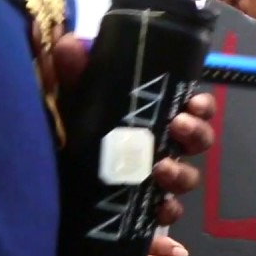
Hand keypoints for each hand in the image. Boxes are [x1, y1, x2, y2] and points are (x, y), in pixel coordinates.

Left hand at [52, 34, 215, 225]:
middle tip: (179, 127)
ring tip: (160, 169)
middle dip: (197, 132)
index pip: (194, 108)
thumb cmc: (74, 137)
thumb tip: (71, 43)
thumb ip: (75, 75)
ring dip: (182, 172)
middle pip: (200, 140)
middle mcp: (165, 147)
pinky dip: (168, 210)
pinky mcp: (146, 209)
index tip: (193, 103)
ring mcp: (159, 180)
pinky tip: (158, 207)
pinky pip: (171, 212)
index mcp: (157, 119)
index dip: (202, 106)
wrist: (52, 187)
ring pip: (190, 176)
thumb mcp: (75, 102)